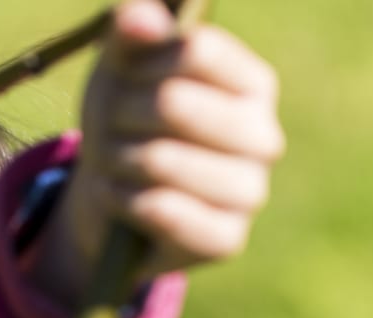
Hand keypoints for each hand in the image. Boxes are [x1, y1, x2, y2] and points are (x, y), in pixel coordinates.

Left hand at [30, 0, 284, 298]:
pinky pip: (159, 210)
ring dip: (115, 159)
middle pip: (172, 102)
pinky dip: (121, 200)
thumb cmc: (125, 121)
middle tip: (115, 126)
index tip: (126, 76)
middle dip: (120, 114)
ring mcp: (251, 191)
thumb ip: (132, 31)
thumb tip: (137, 14)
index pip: (198, 49)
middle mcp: (264, 136)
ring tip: (117, 163)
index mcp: (252, 84)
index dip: (143, 61)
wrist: (109, 198)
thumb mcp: (121, 69)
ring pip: (159, 159)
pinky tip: (121, 198)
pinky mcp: (227, 239)